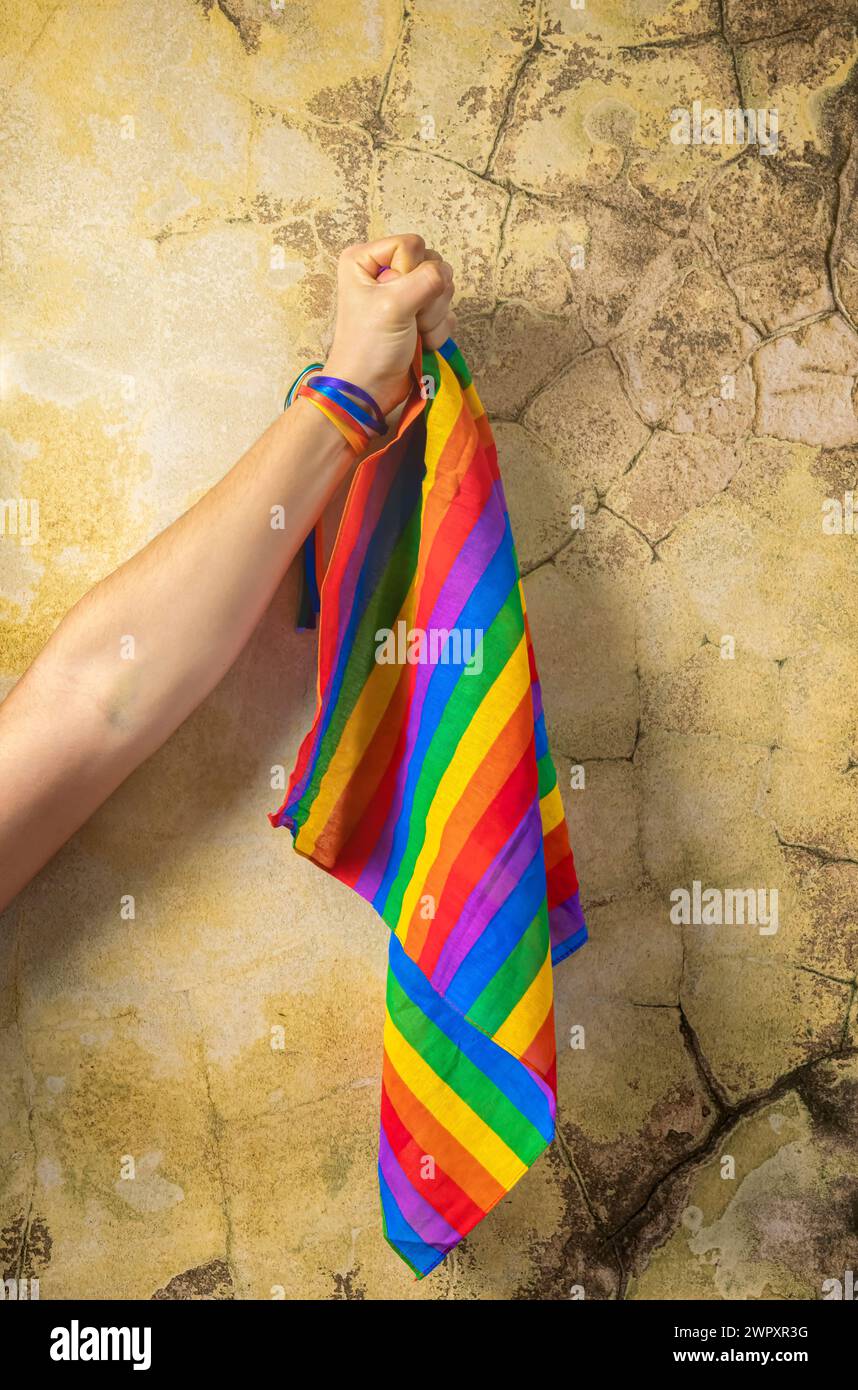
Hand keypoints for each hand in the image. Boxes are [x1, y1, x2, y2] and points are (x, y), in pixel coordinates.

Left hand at [323, 233, 456, 416]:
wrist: (370, 389)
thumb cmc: (369, 347)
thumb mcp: (394, 305)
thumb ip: (425, 280)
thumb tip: (445, 274)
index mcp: (366, 259)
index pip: (412, 244)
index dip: (411, 271)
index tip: (394, 299)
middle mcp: (385, 271)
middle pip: (432, 264)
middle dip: (428, 297)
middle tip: (409, 319)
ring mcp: (405, 293)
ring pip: (443, 287)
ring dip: (434, 316)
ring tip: (413, 333)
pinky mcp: (420, 315)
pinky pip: (446, 310)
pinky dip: (438, 329)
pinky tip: (422, 342)